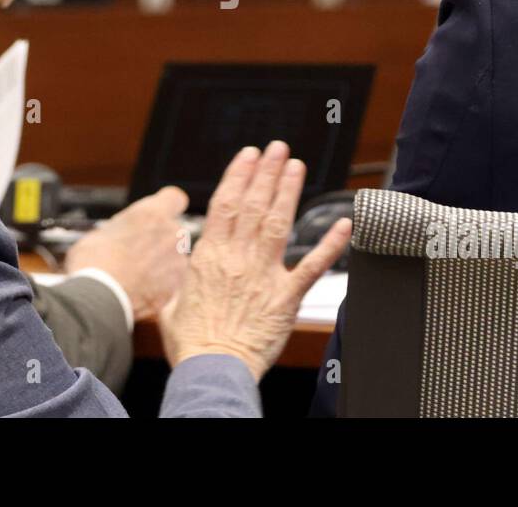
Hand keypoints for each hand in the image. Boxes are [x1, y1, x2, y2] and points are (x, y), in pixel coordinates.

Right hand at [65, 186, 189, 319]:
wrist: (98, 298)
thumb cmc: (93, 263)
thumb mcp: (101, 232)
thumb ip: (122, 228)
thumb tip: (120, 233)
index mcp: (152, 214)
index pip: (175, 198)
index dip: (167, 206)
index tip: (159, 214)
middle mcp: (171, 234)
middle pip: (174, 230)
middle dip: (161, 239)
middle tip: (138, 251)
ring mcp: (177, 262)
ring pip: (175, 257)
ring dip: (162, 263)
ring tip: (136, 274)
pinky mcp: (175, 287)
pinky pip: (172, 282)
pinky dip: (161, 286)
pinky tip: (141, 290)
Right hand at [157, 141, 350, 382]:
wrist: (212, 369)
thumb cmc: (191, 344)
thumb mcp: (174, 304)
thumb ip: (182, 285)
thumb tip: (181, 280)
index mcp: (210, 256)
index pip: (226, 204)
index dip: (239, 175)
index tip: (249, 155)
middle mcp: (238, 258)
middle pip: (254, 204)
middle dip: (267, 172)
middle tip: (278, 148)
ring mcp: (264, 275)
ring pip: (278, 223)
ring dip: (288, 192)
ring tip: (297, 166)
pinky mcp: (286, 297)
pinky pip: (311, 266)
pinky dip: (330, 244)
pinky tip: (344, 225)